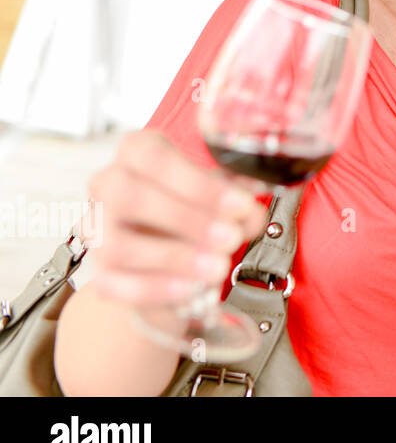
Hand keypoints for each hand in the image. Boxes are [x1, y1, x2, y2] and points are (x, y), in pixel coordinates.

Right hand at [83, 130, 269, 305]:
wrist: (173, 254)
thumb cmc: (198, 208)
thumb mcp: (223, 194)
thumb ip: (239, 200)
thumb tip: (251, 212)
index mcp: (138, 152)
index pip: (153, 157)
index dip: (197, 183)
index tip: (241, 204)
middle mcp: (108, 185)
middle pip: (129, 195)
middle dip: (186, 218)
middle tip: (232, 237)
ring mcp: (96, 231)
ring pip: (118, 243)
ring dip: (174, 256)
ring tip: (218, 267)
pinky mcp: (99, 272)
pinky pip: (114, 283)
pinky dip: (155, 288)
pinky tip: (189, 290)